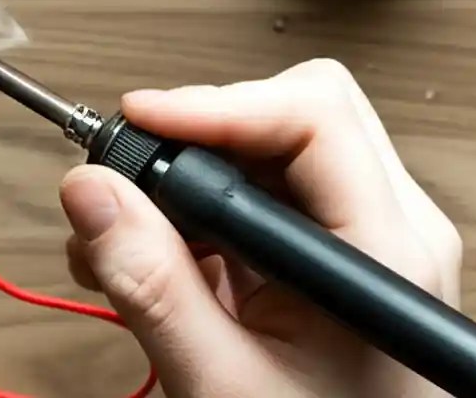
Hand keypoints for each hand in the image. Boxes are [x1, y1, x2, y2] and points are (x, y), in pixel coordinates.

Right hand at [61, 59, 460, 397]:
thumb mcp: (220, 382)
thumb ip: (152, 286)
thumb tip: (89, 190)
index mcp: (386, 252)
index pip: (312, 115)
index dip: (216, 105)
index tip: (138, 122)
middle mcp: (385, 231)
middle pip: (289, 116)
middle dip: (195, 140)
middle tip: (125, 182)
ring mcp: (356, 244)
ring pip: (264, 155)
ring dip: (180, 184)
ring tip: (120, 244)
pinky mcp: (320, 263)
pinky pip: (253, 200)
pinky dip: (189, 219)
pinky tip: (149, 266)